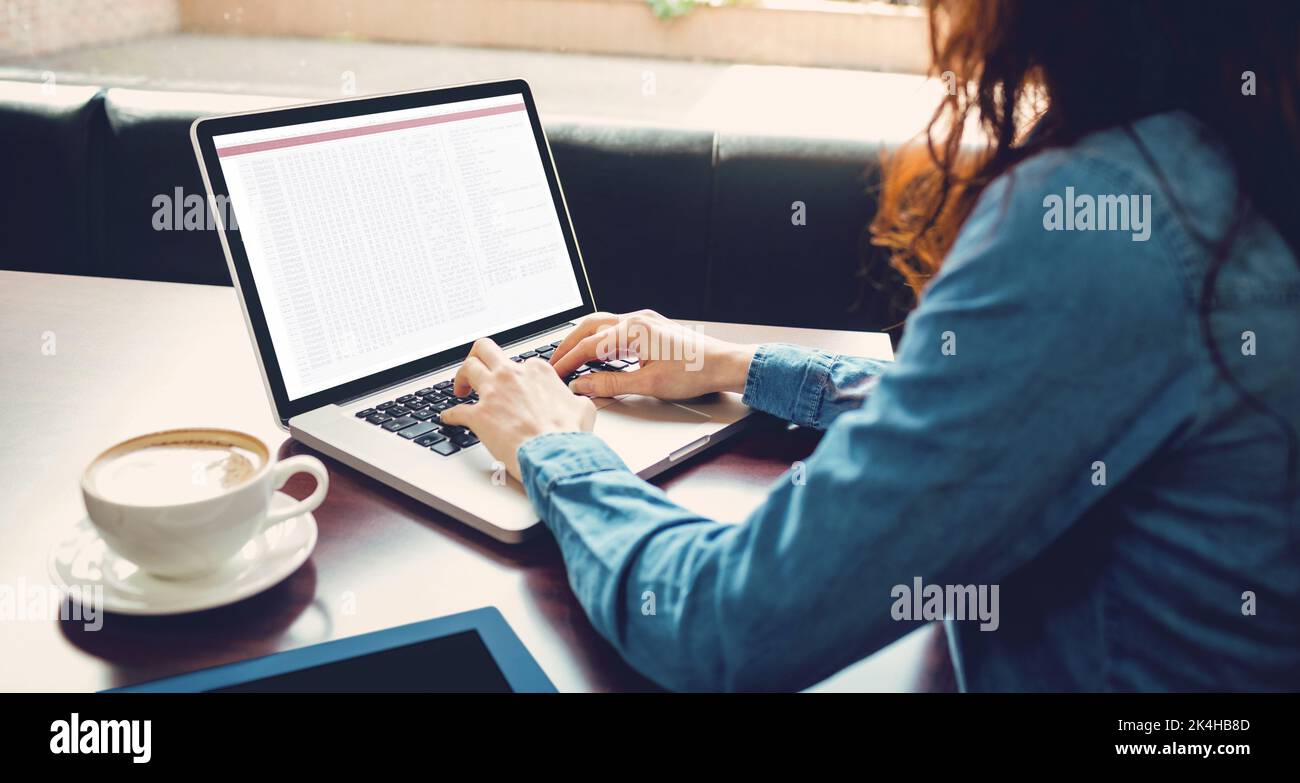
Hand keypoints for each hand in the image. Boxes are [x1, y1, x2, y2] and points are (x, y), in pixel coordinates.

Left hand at [441, 338, 596, 479]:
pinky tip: (448, 418)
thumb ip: (574, 399)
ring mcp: (493, 392)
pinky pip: (456, 411)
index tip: (513, 383)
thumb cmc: (567, 434)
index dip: (516, 374)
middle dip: (477, 356)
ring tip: (460, 389)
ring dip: (460, 378)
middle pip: (484, 350)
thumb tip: (576, 402)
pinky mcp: (479, 415)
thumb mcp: (582, 408)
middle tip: (474, 368)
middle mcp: (512, 375)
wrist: (554, 453)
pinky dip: (450, 415)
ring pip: (467, 369)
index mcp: (537, 370)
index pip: (520, 362)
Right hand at [550, 310, 756, 399]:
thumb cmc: (695, 372)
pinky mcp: (652, 329)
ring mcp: (645, 322)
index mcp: (634, 329)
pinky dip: (600, 339)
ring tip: (569, 356)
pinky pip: (617, 329)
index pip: (589, 345)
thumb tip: (583, 384)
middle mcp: (637, 320)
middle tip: (552, 362)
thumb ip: (610, 383)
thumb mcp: (648, 383)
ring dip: (583, 339)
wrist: (724, 364)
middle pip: (590, 328)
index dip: (568, 361)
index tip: (554, 374)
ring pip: (603, 325)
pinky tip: (597, 352)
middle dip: (568, 345)